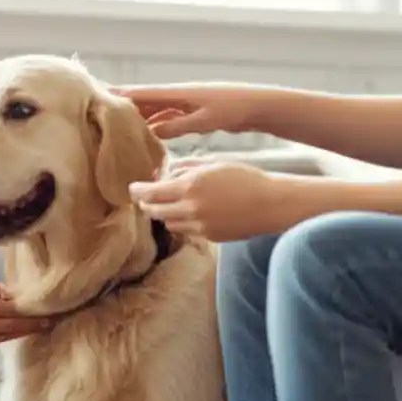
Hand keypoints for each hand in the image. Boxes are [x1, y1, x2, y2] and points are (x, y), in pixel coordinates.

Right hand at [0, 283, 52, 353]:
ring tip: (47, 325)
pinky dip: (14, 335)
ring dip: (32, 327)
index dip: (26, 297)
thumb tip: (11, 296)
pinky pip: (3, 339)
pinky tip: (25, 333)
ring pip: (14, 328)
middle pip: (17, 312)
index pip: (10, 293)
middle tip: (55, 313)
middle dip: (36, 313)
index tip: (41, 296)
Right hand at [111, 84, 257, 138]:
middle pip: (147, 99)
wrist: (259, 106)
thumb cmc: (234, 110)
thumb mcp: (205, 121)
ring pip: (158, 108)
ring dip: (141, 115)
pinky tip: (151, 131)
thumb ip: (179, 126)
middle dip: (126, 104)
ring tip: (121, 124)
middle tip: (102, 111)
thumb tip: (152, 130)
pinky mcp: (196, 111)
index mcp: (180, 93)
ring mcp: (188, 102)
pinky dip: (158, 122)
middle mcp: (181, 94)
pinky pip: (170, 115)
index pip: (144, 93)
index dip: (122, 94)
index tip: (100, 94)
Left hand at [128, 159, 285, 241]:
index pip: (151, 193)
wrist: (269, 204)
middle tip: (145, 198)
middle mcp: (190, 209)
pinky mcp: (208, 237)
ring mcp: (199, 226)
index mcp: (190, 186)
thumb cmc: (244, 178)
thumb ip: (187, 167)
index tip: (132, 188)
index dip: (137, 192)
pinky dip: (183, 222)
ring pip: (168, 223)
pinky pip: (187, 231)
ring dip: (165, 214)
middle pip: (154, 211)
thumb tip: (168, 172)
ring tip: (171, 204)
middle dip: (147, 204)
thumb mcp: (213, 164)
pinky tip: (192, 213)